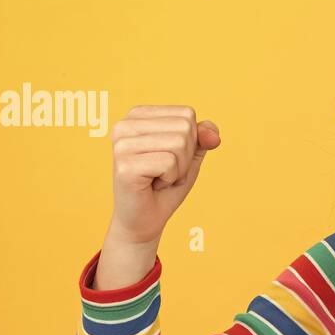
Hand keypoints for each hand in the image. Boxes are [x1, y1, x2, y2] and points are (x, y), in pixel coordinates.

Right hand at [108, 104, 221, 245]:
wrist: (145, 220)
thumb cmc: (166, 186)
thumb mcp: (190, 156)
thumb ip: (202, 138)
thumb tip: (213, 133)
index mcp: (138, 115)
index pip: (187, 114)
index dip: (190, 142)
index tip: (171, 159)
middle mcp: (125, 125)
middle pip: (184, 128)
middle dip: (185, 157)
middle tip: (166, 172)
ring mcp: (122, 144)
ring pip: (179, 143)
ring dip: (179, 169)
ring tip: (160, 179)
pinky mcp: (125, 165)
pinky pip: (169, 163)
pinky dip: (170, 179)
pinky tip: (153, 185)